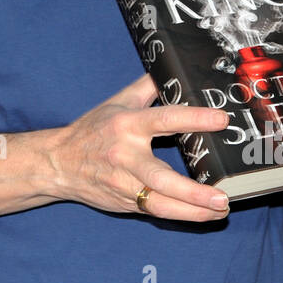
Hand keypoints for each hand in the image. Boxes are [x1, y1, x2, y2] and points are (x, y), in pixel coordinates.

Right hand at [48, 73, 231, 222]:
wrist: (59, 163)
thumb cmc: (92, 130)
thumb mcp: (118, 101)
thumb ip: (147, 86)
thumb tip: (172, 68)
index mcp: (127, 124)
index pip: (164, 119)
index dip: (194, 119)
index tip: (221, 120)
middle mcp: (125, 156)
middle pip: (161, 177)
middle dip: (193, 191)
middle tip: (223, 195)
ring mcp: (124, 183)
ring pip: (160, 204)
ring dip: (193, 210)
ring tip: (220, 210)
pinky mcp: (125, 202)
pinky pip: (156, 211)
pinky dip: (182, 215)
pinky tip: (204, 214)